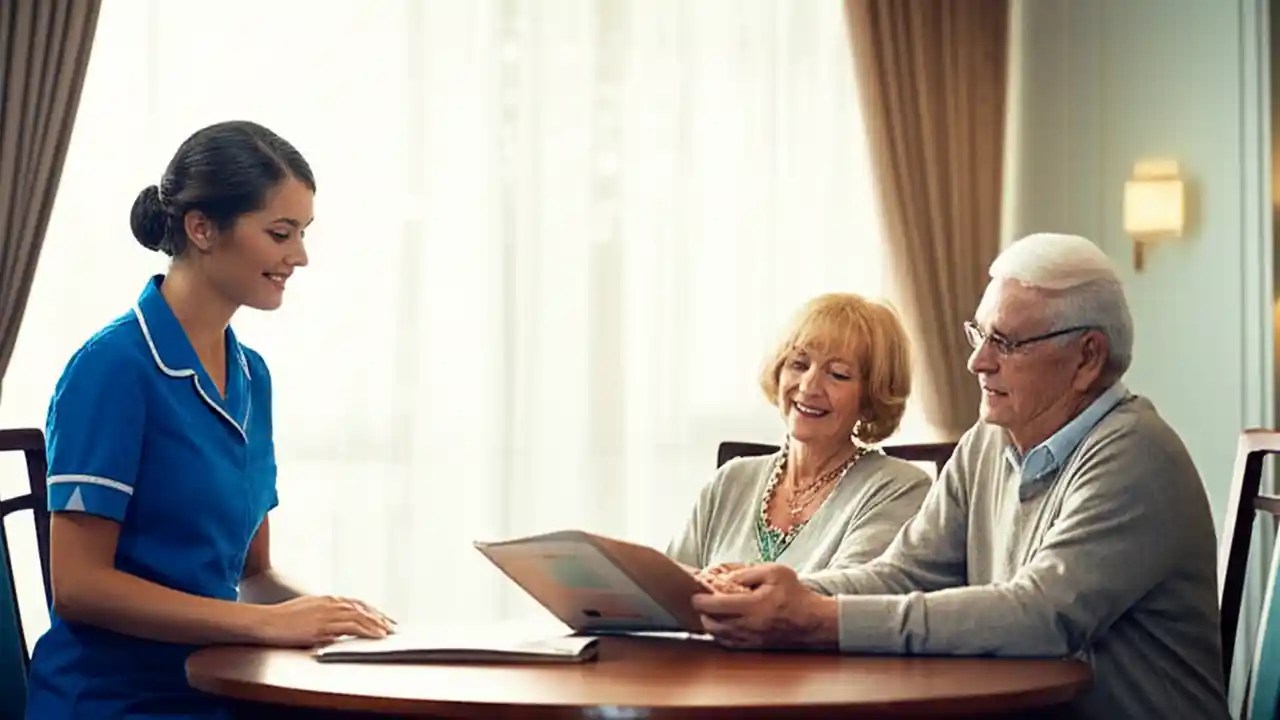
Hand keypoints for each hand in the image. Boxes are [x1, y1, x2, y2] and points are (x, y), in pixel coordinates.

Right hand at [253, 595, 394, 646]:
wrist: (265, 621)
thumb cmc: (281, 620)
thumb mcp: (306, 614)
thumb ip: (323, 619)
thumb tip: (335, 632)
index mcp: (325, 599)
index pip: (354, 603)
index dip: (370, 610)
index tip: (381, 617)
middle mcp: (329, 602)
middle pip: (361, 607)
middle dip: (378, 616)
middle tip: (391, 625)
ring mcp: (327, 612)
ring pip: (360, 616)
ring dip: (376, 624)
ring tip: (388, 632)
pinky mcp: (323, 625)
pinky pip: (351, 626)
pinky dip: (367, 630)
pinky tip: (376, 635)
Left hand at [690, 563, 836, 648]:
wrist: (814, 622)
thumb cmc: (795, 595)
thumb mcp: (774, 572)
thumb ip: (746, 573)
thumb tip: (724, 579)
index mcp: (752, 607)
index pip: (714, 606)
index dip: (700, 599)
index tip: (694, 593)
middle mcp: (747, 627)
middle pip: (711, 624)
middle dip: (702, 613)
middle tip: (701, 601)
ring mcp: (750, 640)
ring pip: (717, 637)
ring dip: (710, 624)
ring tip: (710, 612)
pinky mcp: (754, 648)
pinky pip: (728, 644)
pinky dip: (720, 635)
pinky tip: (722, 625)